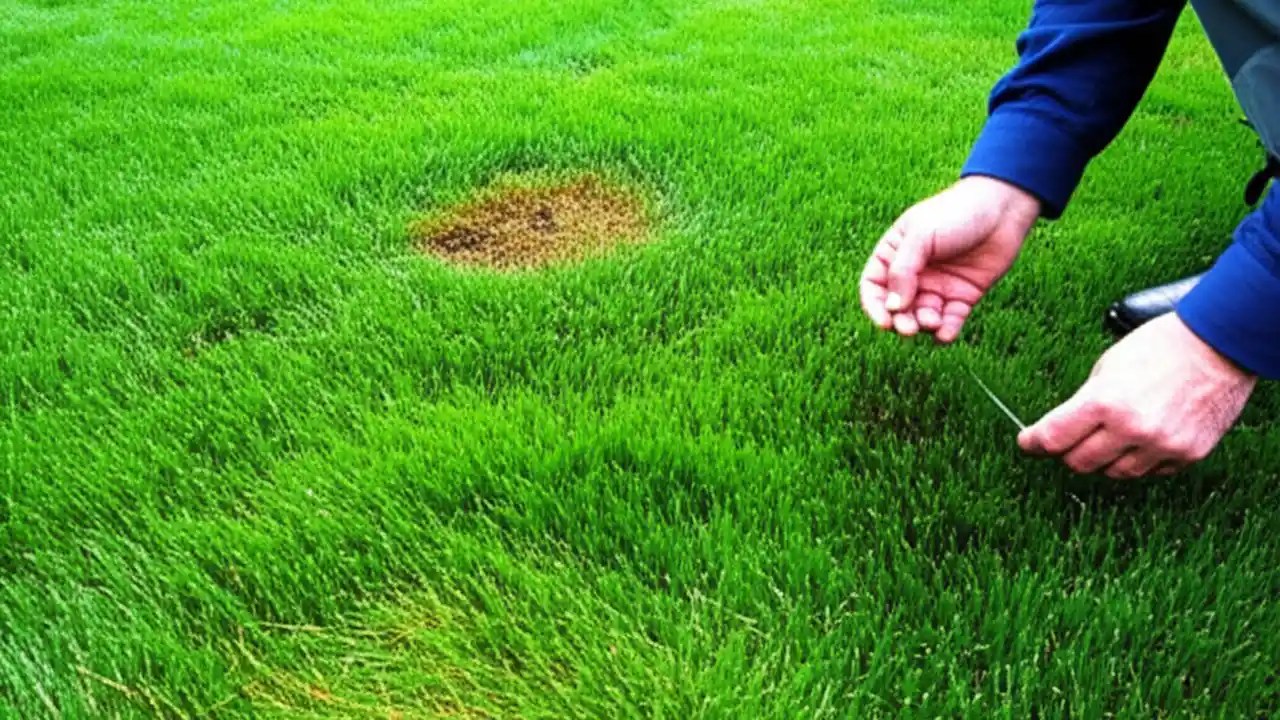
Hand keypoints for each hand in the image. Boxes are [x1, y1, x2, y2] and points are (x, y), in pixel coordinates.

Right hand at [860, 176, 1040, 341]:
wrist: (1002, 208)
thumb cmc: (956, 213)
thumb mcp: (920, 235)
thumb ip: (902, 271)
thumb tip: (893, 307)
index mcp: (894, 255)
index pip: (873, 287)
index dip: (874, 307)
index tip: (884, 322)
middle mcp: (914, 274)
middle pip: (897, 308)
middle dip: (901, 321)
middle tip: (909, 328)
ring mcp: (938, 287)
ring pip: (922, 318)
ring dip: (924, 325)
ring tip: (933, 321)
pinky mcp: (963, 297)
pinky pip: (950, 321)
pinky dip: (946, 332)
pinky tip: (946, 333)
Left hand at [1018, 314, 1256, 478]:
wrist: (1220, 345)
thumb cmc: (1160, 347)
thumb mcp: (1107, 366)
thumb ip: (1084, 402)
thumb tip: (1062, 429)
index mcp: (1104, 402)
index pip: (1053, 439)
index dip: (1033, 444)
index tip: (1027, 444)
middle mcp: (1131, 430)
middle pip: (1078, 463)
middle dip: (1067, 452)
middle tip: (1069, 439)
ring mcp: (1162, 446)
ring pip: (1113, 473)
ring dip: (1104, 459)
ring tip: (1112, 434)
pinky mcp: (1187, 455)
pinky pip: (1149, 472)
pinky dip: (1139, 460)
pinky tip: (1143, 438)